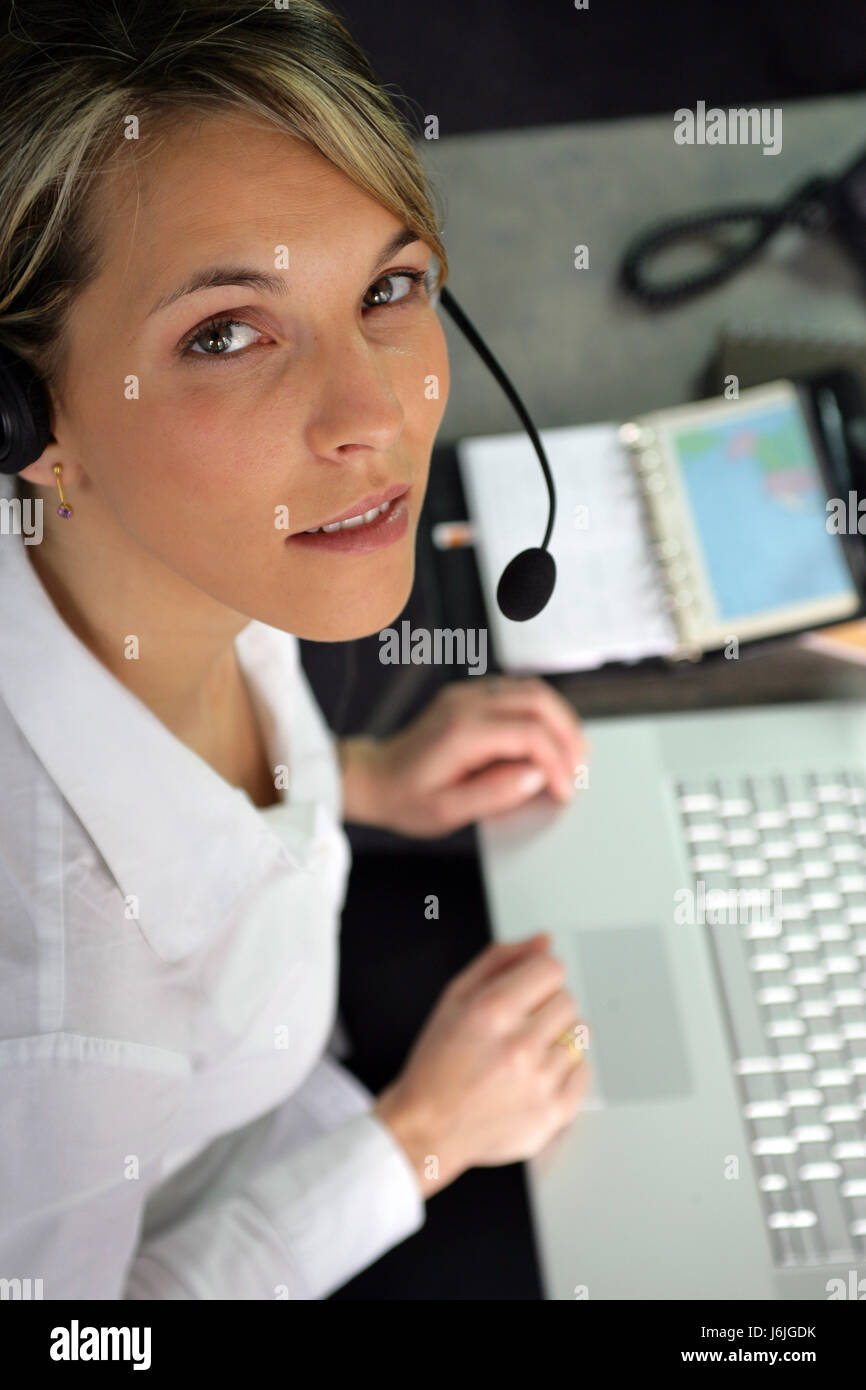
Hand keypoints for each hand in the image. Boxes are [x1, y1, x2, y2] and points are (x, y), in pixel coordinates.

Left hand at [338, 675, 588, 836]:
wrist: (375, 778)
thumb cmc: (406, 798)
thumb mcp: (446, 812)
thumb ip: (493, 795)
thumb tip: (535, 777)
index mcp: (462, 732)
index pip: (529, 733)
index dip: (558, 762)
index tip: (565, 791)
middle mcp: (467, 703)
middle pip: (539, 700)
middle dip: (569, 734)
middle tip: (579, 769)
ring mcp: (468, 695)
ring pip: (533, 690)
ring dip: (560, 720)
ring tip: (571, 756)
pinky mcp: (470, 697)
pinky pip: (518, 693)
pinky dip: (542, 714)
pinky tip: (547, 742)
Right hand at [374, 932, 590, 1196]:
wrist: (427, 1129)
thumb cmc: (437, 1065)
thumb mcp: (454, 998)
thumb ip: (501, 961)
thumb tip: (543, 940)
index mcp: (493, 1012)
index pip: (552, 968)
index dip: (537, 977)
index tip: (525, 991)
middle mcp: (520, 1046)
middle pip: (568, 1000)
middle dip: (544, 1009)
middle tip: (517, 1029)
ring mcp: (540, 1083)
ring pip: (578, 1036)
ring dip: (554, 1041)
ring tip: (522, 1057)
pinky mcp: (554, 1113)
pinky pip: (584, 1073)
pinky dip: (564, 1073)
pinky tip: (535, 1078)